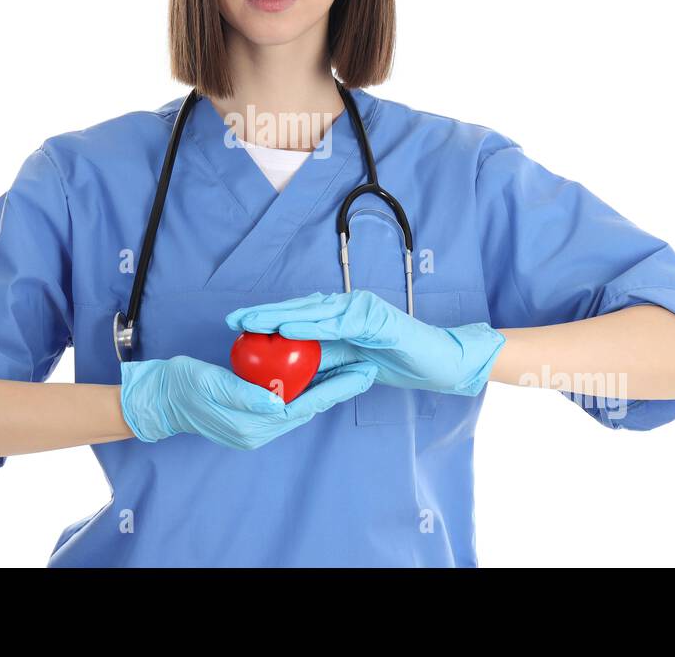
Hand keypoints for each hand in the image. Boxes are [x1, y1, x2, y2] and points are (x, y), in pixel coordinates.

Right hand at [119, 354, 378, 449]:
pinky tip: (321, 375)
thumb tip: (277, 403)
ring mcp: (256, 429)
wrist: (159, 399)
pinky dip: (306, 391)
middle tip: (368, 369)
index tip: (361, 373)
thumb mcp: (211, 382)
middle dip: (340, 389)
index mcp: (252, 426)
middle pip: (309, 409)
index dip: (335, 389)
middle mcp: (259, 433)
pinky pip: (287, 405)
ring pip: (301, 407)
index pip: (304, 407)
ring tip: (354, 370)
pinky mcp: (252, 421)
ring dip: (327, 390)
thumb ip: (244, 394)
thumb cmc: (183, 384)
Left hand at [226, 290, 504, 396]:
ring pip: (314, 311)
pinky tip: (287, 330)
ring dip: (280, 316)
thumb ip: (323, 359)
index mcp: (343, 315)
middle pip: (300, 308)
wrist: (441, 363)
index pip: (299, 314)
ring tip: (251, 323)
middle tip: (233, 320)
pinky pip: (338, 323)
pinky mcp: (376, 319)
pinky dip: (311, 325)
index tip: (237, 324)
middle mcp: (350, 306)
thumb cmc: (398, 360)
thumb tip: (288, 368)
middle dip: (264, 313)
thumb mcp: (350, 364)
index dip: (268, 317)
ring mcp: (363, 309)